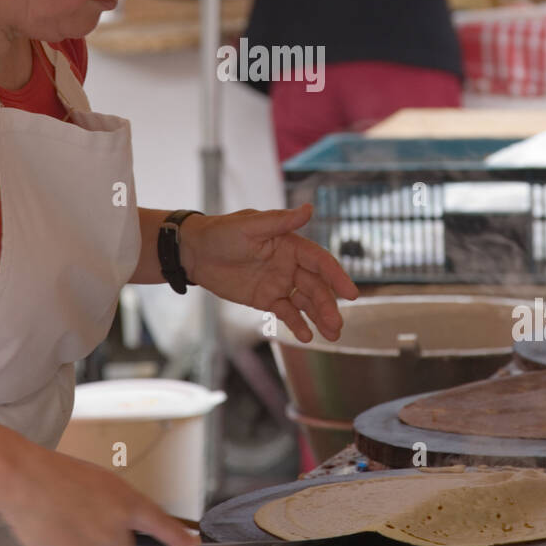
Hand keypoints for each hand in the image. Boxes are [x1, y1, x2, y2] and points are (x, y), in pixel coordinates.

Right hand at [0, 444, 198, 545]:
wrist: (26, 482)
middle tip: (86, 532)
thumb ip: (116, 509)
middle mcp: (117, 532)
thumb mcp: (99, 483)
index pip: (159, 524)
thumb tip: (116, 531)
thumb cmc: (58, 475)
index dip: (177, 537)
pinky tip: (52, 535)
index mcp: (127, 503)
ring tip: (64, 527)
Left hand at [178, 203, 357, 342]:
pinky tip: (307, 336)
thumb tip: (309, 208)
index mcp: (291, 244)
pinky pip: (286, 313)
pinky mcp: (266, 299)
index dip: (337, 277)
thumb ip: (281, 221)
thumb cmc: (221, 232)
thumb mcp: (250, 225)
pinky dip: (298, 324)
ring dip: (319, 317)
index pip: (320, 262)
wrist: (194, 252)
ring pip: (305, 302)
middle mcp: (290, 265)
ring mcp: (279, 283)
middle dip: (328, 306)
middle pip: (316, 287)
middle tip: (337, 326)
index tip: (351, 294)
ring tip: (331, 335)